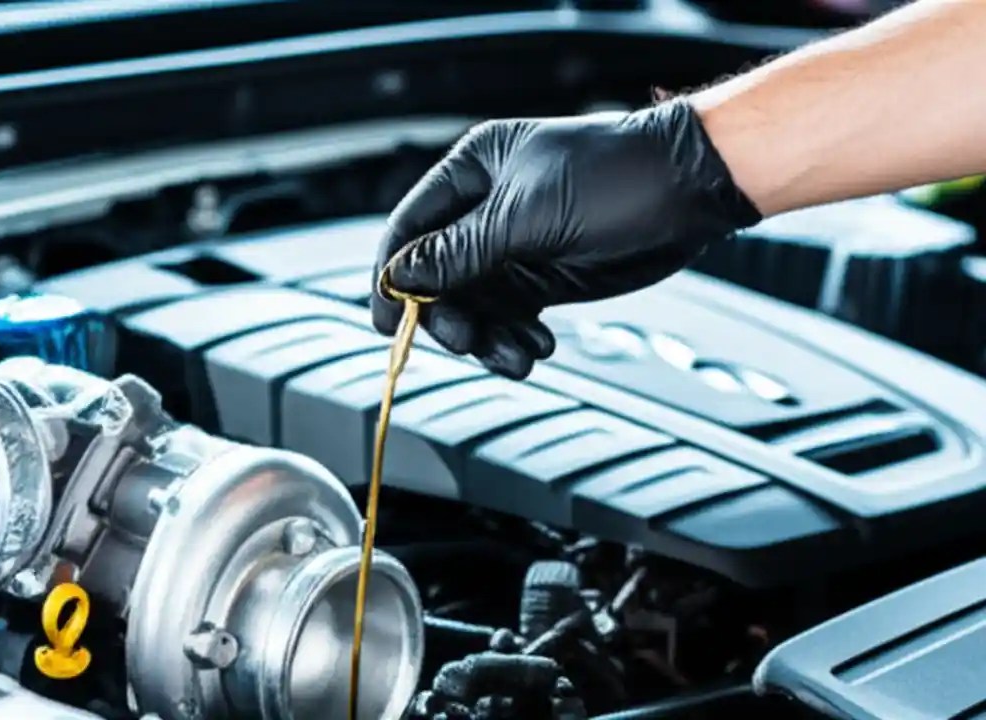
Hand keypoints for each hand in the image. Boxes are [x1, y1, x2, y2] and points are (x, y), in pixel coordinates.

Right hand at [371, 99, 760, 379]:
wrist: (688, 192)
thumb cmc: (613, 179)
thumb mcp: (525, 217)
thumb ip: (458, 251)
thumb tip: (400, 275)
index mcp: (471, 174)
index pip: (409, 229)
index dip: (392, 277)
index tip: (386, 321)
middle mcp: (484, 212)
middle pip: (435, 277)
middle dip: (448, 316)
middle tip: (468, 340)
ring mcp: (512, 248)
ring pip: (473, 305)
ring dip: (487, 337)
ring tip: (518, 355)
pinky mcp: (541, 278)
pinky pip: (508, 318)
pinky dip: (515, 339)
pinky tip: (537, 346)